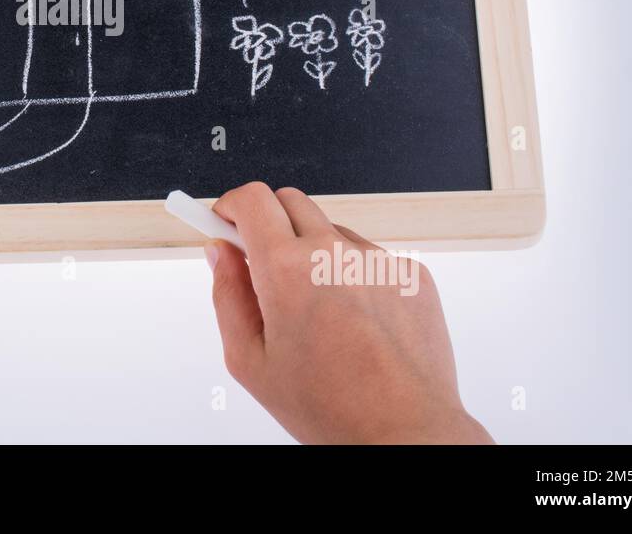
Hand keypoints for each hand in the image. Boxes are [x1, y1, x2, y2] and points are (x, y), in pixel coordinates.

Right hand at [206, 182, 491, 443]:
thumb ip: (227, 296)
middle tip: (264, 265)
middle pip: (290, 201)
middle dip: (269, 223)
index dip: (232, 206)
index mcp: (287, 270)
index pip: (252, 198)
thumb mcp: (250, 360)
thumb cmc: (330, 407)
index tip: (226, 221)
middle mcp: (333, 252)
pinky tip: (357, 322)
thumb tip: (221, 253)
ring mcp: (377, 259)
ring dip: (315, 253)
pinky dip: (355, 275)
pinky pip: (369, 256)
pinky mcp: (410, 272)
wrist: (404, 432)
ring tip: (321, 313)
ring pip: (331, 231)